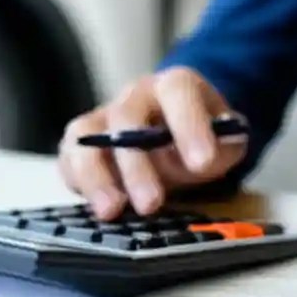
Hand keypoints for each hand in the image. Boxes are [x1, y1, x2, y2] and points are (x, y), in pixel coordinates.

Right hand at [58, 66, 248, 218]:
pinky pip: (70, 156)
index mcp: (174, 86)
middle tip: (151, 203)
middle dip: (137, 165)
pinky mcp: (82, 143)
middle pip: (125, 117)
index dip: (188, 123)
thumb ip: (221, 148)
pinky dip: (79, 180)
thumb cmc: (202, 139)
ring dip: (96, 175)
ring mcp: (104, 117)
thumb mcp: (226, 142)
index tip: (201, 163)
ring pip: (85, 135)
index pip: (177, 90)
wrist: (180, 135)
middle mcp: (135, 96)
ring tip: (111, 210)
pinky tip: (97, 205)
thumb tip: (201, 160)